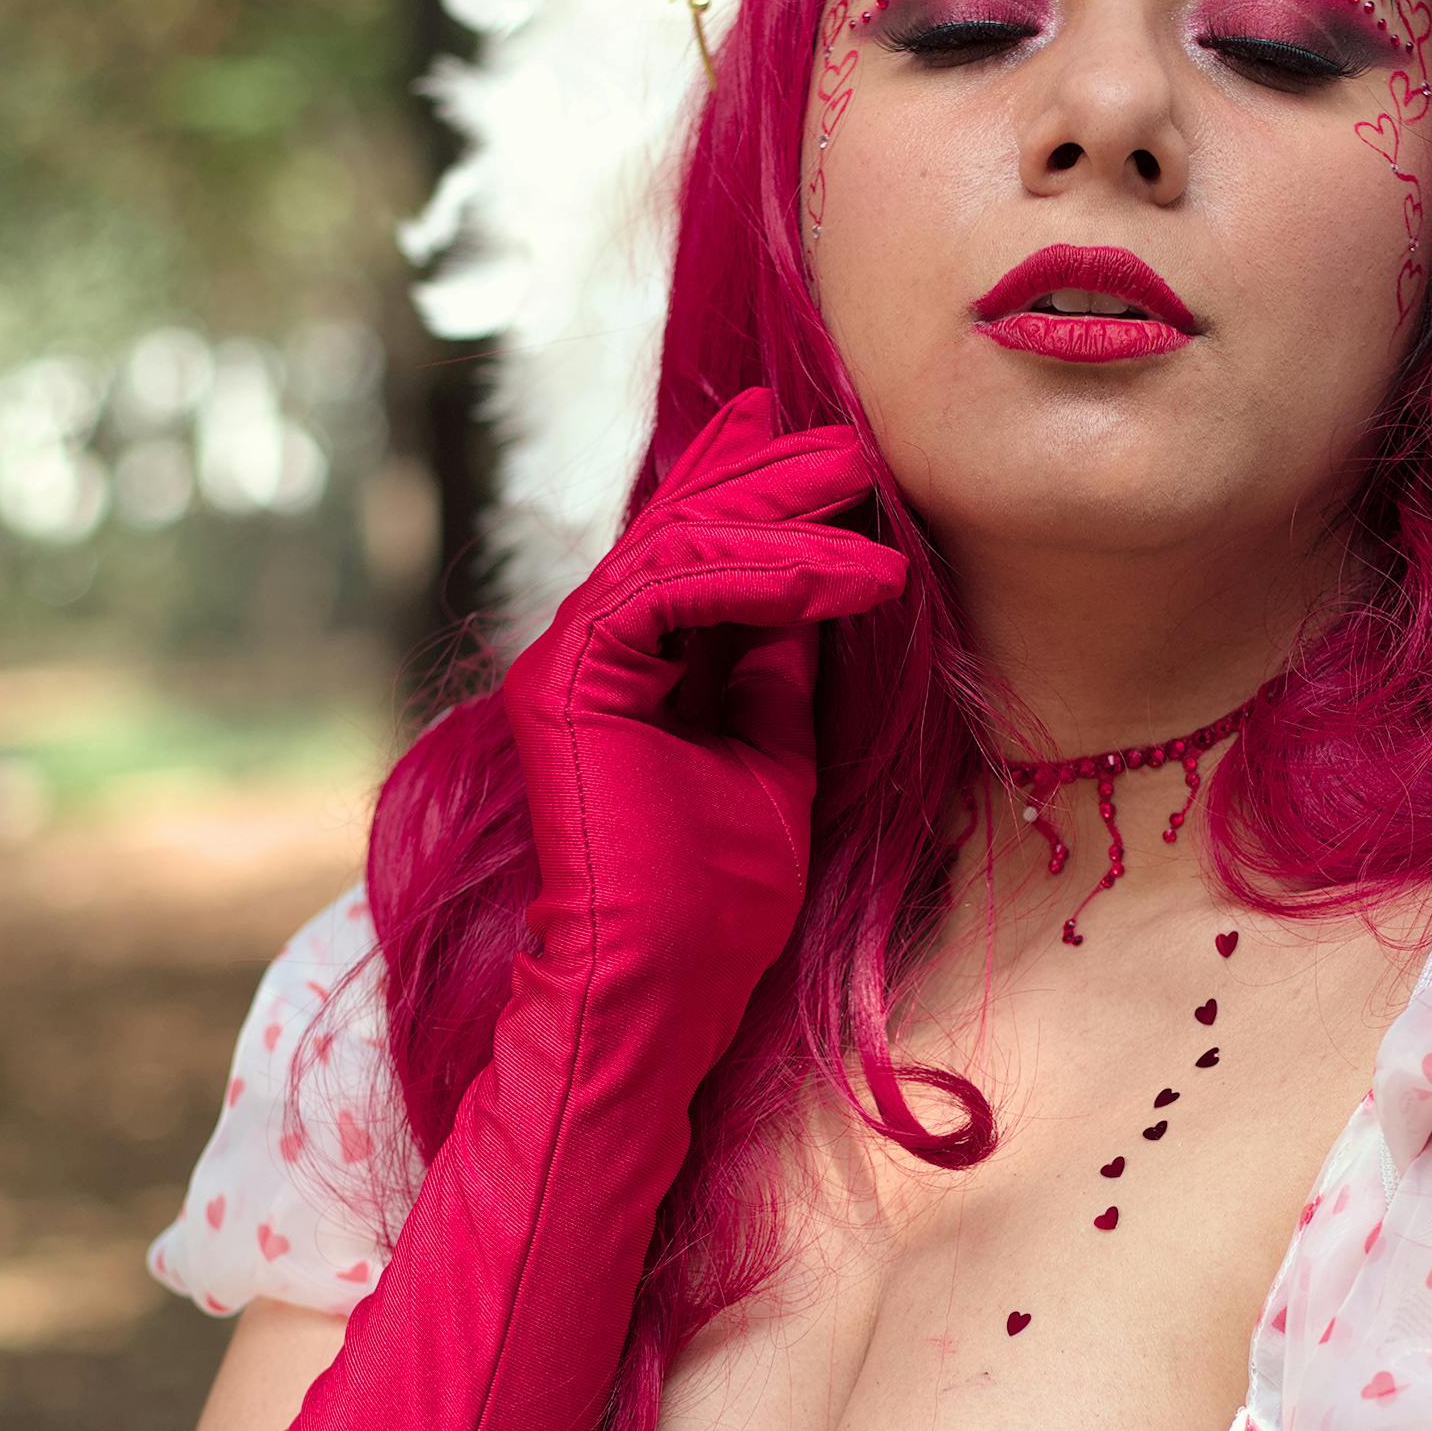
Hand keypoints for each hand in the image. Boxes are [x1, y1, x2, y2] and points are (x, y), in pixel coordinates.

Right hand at [501, 389, 906, 1021]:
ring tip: (865, 501)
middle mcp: (592, 654)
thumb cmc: (717, 903)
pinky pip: (666, 590)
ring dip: (781, 519)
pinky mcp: (567, 681)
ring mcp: (570, 662)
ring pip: (677, 547)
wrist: (665, 987)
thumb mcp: (775, 761)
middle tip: (850, 443)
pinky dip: (754, 575)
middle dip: (769, 478)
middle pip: (681, 530)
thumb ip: (778, 677)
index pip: (692, 555)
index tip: (824, 451)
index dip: (748, 490)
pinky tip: (831, 574)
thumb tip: (815, 595)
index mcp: (634, 671)